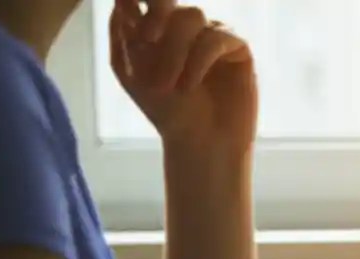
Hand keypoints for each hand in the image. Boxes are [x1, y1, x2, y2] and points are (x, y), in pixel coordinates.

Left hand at [109, 0, 257, 150]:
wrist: (199, 143)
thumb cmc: (165, 110)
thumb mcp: (130, 71)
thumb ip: (122, 32)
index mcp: (158, 25)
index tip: (131, 17)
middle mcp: (186, 25)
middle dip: (155, 15)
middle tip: (145, 40)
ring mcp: (213, 33)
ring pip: (192, 17)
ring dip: (174, 50)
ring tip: (166, 85)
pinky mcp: (237, 48)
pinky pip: (215, 38)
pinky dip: (197, 61)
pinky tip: (188, 86)